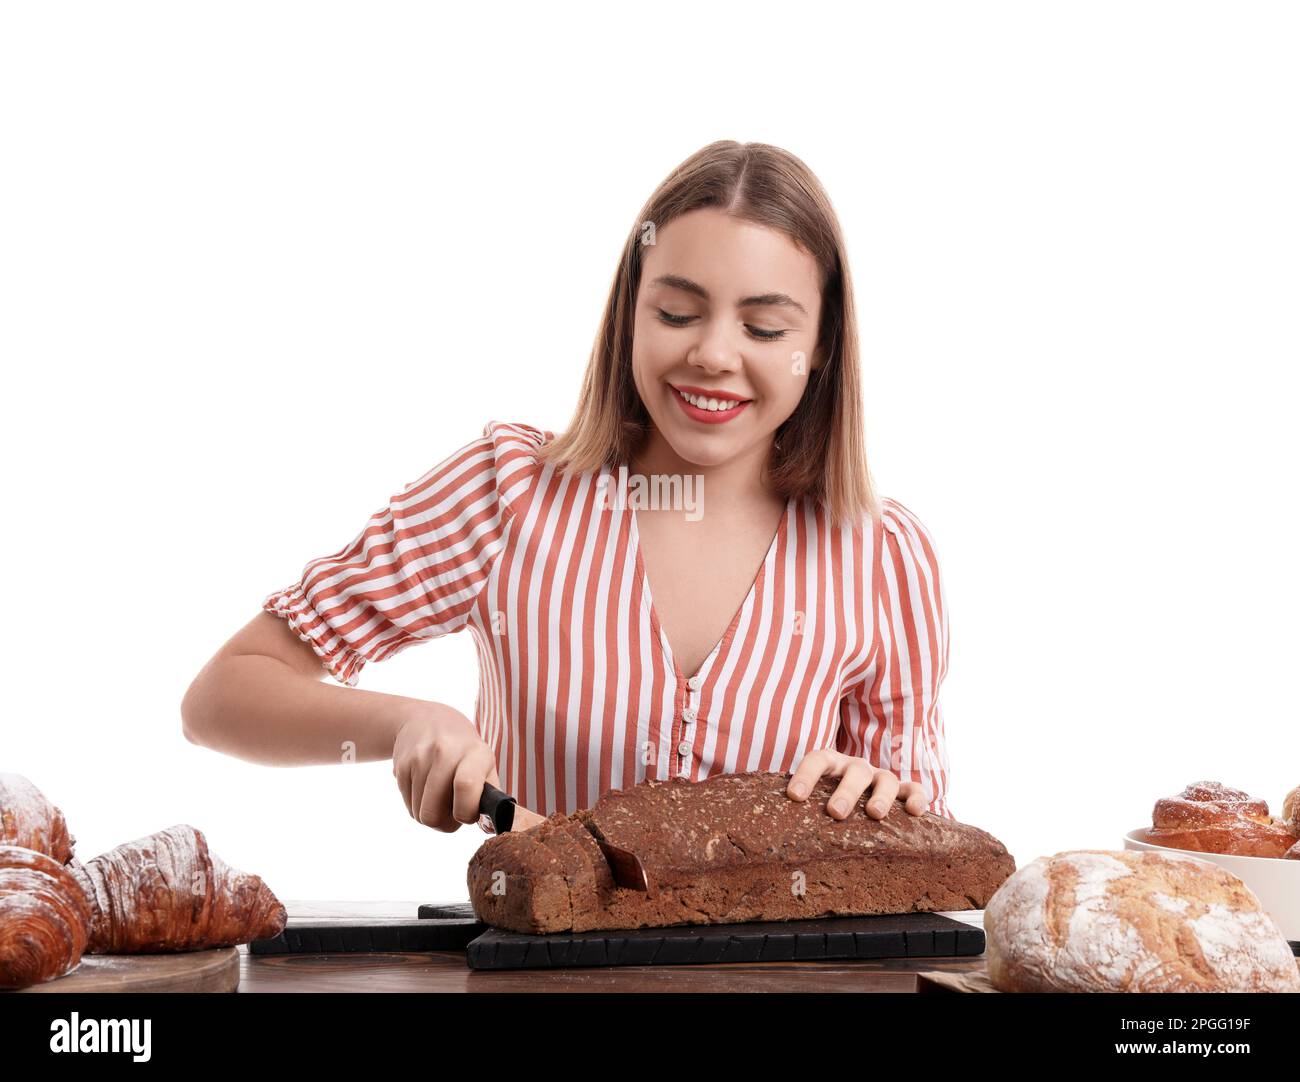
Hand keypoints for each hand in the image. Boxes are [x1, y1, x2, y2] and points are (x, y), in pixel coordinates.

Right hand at [391, 701, 496, 831]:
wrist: (426, 720)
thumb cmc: (463, 751)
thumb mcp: (484, 763)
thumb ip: (490, 796)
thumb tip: (489, 828)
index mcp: (474, 753)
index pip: (466, 786)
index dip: (465, 812)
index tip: (467, 814)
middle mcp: (444, 752)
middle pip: (433, 814)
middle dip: (444, 824)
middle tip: (452, 813)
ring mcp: (419, 758)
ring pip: (419, 815)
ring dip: (431, 815)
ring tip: (441, 799)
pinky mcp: (400, 766)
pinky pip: (408, 806)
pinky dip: (419, 805)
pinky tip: (427, 788)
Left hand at [786, 748, 928, 820]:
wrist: (860, 792)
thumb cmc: (826, 801)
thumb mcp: (811, 799)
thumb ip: (794, 810)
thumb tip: (767, 839)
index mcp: (831, 764)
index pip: (817, 760)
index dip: (805, 775)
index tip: (794, 796)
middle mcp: (857, 768)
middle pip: (854, 772)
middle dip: (845, 791)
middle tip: (836, 812)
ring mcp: (881, 778)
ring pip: (886, 780)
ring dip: (881, 796)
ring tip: (874, 814)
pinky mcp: (904, 791)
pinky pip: (915, 790)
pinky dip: (917, 798)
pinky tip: (914, 811)